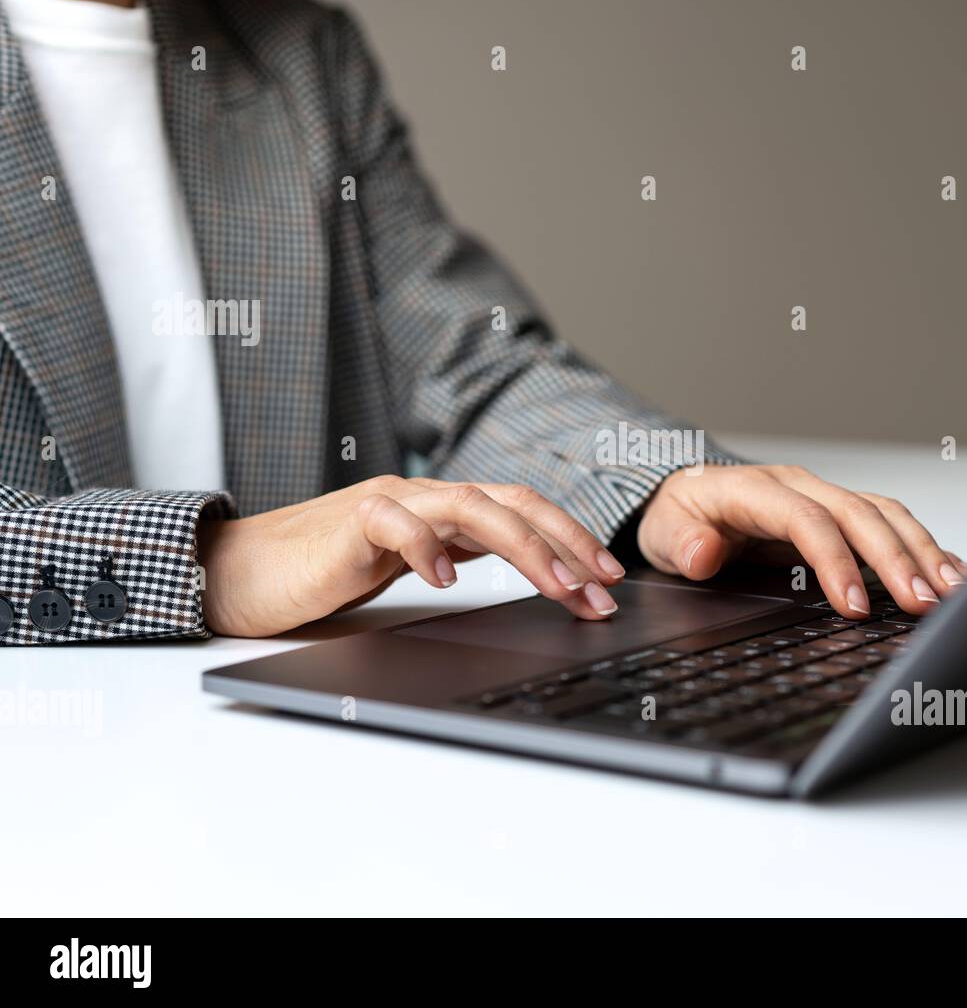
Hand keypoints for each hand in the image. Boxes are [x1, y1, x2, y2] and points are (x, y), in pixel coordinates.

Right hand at [197, 476, 626, 635]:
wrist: (241, 572)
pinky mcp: (348, 523)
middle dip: (567, 543)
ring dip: (524, 547)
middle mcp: (423, 497)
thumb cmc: (323, 575)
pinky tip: (446, 581)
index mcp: (443, 509)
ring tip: (558, 586)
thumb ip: (459, 558)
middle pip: (512, 502)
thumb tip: (527, 575)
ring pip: (471, 507)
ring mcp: (388, 504)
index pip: (523, 511)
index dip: (571, 538)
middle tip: (604, 586)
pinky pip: (395, 523)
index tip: (608, 580)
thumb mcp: (409, 568)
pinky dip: (426, 548)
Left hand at [636, 465, 966, 617]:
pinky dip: (925, 549)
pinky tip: (955, 573)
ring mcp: (826, 497)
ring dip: (923, 553)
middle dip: (897, 559)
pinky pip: (892, 524)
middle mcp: (801, 486)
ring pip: (886, 516)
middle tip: (924, 603)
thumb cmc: (680, 516)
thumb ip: (682, 542)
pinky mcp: (843, 514)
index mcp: (758, 489)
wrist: (688, 497)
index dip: (835, 561)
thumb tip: (704, 554)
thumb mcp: (664, 531)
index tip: (853, 606)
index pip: (807, 520)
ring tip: (953, 592)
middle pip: (861, 515)